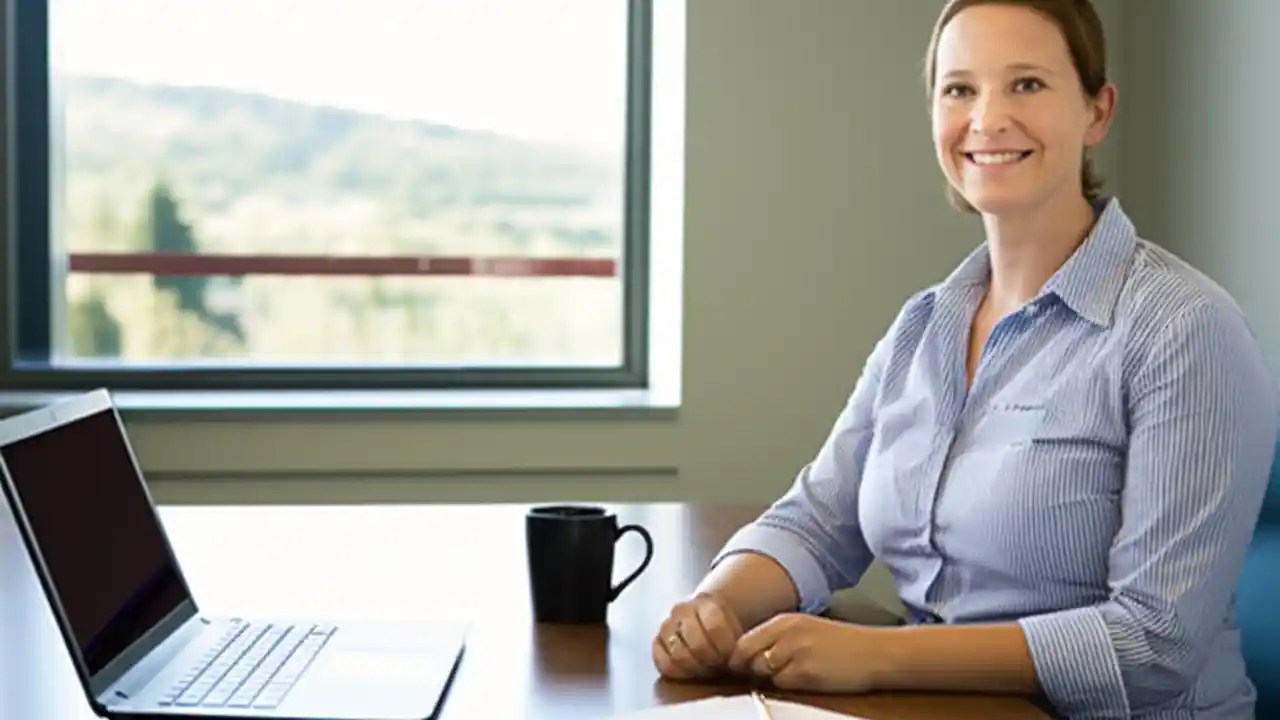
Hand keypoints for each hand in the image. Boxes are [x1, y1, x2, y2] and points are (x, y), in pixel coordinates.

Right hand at [652, 592, 745, 679]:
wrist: (711, 621)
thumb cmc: (729, 629)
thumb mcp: (740, 627)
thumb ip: (742, 639)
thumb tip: (744, 656)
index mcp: (707, 602)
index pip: (715, 626)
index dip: (726, 647)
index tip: (733, 656)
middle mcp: (682, 610)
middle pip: (696, 644)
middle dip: (712, 661)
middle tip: (721, 666)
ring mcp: (667, 626)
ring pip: (678, 655)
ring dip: (696, 668)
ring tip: (708, 668)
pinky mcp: (657, 642)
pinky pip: (662, 662)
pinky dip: (677, 671)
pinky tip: (691, 671)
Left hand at [728, 613, 879, 692]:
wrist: (875, 653)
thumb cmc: (843, 644)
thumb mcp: (806, 629)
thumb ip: (778, 638)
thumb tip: (750, 657)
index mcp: (784, 620)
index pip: (743, 640)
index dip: (739, 658)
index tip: (744, 668)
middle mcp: (786, 632)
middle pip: (746, 655)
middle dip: (748, 669)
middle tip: (762, 676)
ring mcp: (795, 651)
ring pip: (762, 671)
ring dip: (770, 678)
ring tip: (793, 675)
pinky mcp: (806, 671)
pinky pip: (781, 684)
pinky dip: (787, 686)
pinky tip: (806, 679)